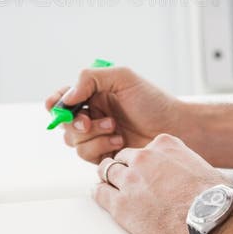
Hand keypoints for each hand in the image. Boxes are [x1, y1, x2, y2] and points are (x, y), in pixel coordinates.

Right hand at [45, 67, 183, 164]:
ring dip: (92, 135)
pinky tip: (120, 143)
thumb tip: (67, 97)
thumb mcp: (122, 78)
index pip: (63, 98)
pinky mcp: (104, 155)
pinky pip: (87, 155)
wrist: (176, 128)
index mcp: (93, 93)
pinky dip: (100, 148)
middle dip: (74, 122)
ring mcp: (98, 136)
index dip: (56, 103)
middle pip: (64, 122)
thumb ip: (90, 78)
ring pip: (73, 140)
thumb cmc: (153, 101)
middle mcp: (93, 114)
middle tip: (89, 121)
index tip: (58, 106)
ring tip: (115, 129)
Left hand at [94, 133, 232, 233]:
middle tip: (125, 179)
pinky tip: (100, 194)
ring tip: (109, 185)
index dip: (141, 162)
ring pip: (106, 170)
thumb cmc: (211, 196)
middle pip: (122, 158)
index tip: (143, 171)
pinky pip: (99, 193)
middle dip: (123, 168)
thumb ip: (179, 162)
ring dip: (108, 178)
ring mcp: (130, 180)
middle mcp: (143, 157)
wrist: (210, 217)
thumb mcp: (196, 164)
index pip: (142, 148)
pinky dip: (99, 193)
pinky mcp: (121, 203)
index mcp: (162, 145)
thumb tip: (179, 172)